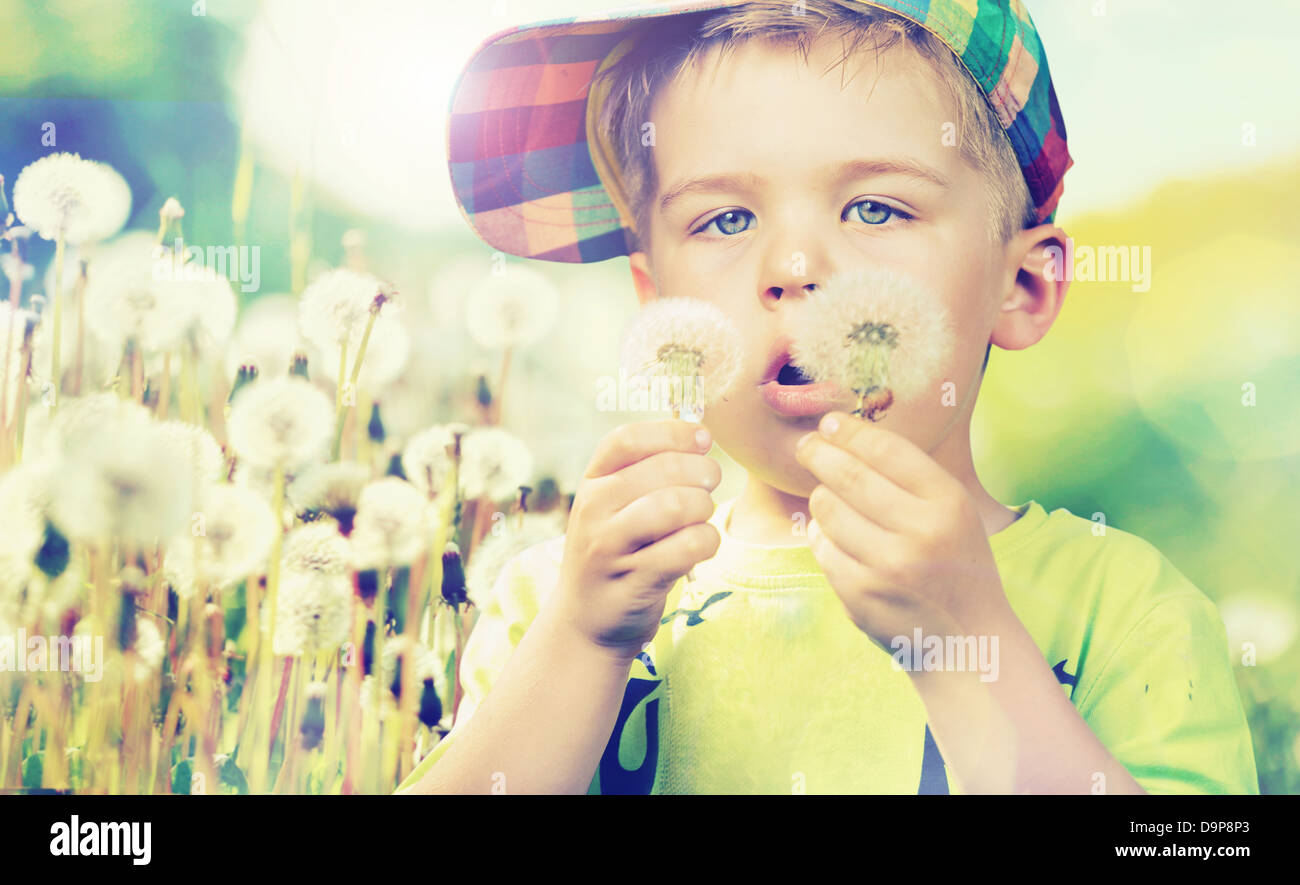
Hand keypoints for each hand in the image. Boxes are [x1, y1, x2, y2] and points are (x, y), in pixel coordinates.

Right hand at [553, 419, 721, 660]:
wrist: (585, 621)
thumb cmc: (616, 552)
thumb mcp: (615, 507)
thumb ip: (648, 471)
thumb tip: (701, 435)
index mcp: (592, 482)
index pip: (628, 439)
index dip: (673, 432)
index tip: (703, 439)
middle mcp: (594, 510)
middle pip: (664, 469)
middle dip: (703, 473)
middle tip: (708, 486)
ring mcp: (609, 547)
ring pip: (678, 506)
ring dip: (704, 509)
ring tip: (699, 519)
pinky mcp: (634, 581)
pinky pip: (688, 547)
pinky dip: (707, 542)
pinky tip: (700, 547)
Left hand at [793, 411, 1008, 654]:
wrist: (967, 641)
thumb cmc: (955, 565)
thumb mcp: (954, 514)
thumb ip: (912, 478)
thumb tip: (846, 435)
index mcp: (948, 503)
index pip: (888, 450)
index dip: (852, 432)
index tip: (830, 423)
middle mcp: (920, 532)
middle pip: (849, 475)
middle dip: (819, 453)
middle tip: (806, 445)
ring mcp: (888, 566)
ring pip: (827, 509)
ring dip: (821, 497)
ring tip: (827, 496)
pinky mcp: (860, 595)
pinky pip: (822, 547)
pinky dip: (821, 536)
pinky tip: (831, 535)